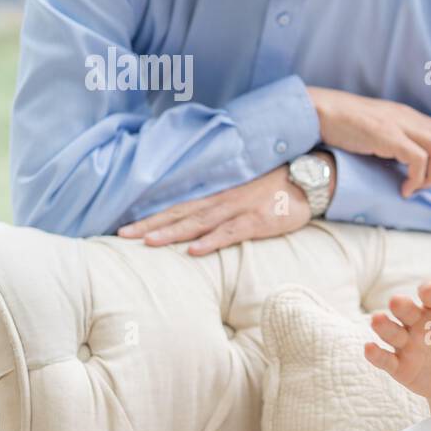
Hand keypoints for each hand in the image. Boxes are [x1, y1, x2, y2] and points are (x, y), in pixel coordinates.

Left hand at [118, 159, 329, 253]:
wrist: (309, 180)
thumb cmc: (277, 188)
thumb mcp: (245, 192)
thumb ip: (222, 204)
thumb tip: (198, 221)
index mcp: (218, 196)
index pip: (178, 207)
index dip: (151, 217)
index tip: (125, 228)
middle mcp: (223, 201)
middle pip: (180, 214)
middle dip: (150, 225)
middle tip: (122, 237)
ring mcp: (240, 210)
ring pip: (199, 223)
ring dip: (173, 232)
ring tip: (148, 243)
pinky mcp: (258, 221)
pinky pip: (231, 233)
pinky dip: (211, 241)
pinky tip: (194, 250)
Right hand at [307, 86, 430, 197]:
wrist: (320, 111)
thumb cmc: (344, 125)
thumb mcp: (379, 130)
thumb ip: (397, 141)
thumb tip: (409, 166)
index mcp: (410, 116)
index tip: (430, 177)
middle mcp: (410, 118)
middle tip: (425, 185)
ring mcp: (400, 125)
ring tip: (414, 188)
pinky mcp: (388, 136)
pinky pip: (418, 159)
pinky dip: (416, 179)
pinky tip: (403, 189)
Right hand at [363, 281, 430, 405]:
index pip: (430, 293)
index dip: (429, 290)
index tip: (428, 292)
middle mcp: (417, 322)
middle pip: (405, 309)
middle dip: (400, 305)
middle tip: (397, 302)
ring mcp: (406, 343)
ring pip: (390, 332)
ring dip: (383, 326)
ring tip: (377, 320)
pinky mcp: (399, 366)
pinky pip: (385, 359)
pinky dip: (375, 355)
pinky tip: (370, 348)